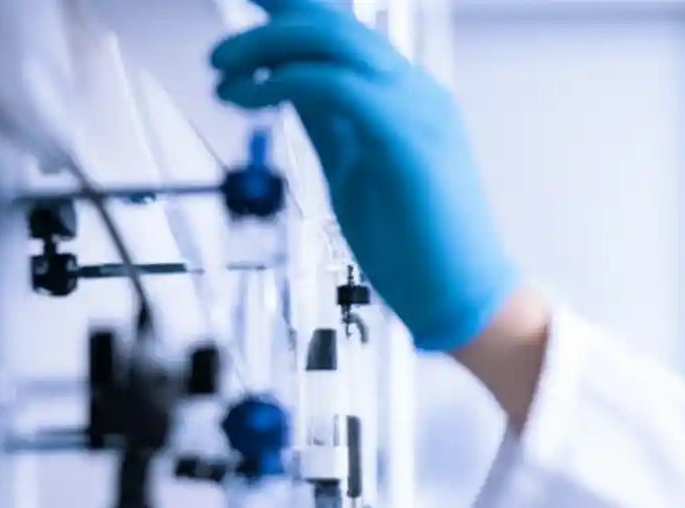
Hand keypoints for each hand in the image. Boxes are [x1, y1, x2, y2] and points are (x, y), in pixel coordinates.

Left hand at [211, 0, 519, 350]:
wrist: (466, 300)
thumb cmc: (418, 250)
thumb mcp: (354, 168)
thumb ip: (326, 122)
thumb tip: (284, 85)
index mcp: (406, 98)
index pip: (342, 32)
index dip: (291, 11)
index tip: (248, 3)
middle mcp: (416, 92)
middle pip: (336, 23)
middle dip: (270, 19)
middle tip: (218, 54)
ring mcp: (418, 111)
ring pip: (335, 40)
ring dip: (266, 46)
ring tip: (223, 74)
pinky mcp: (407, 140)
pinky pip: (338, 85)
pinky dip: (282, 81)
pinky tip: (249, 99)